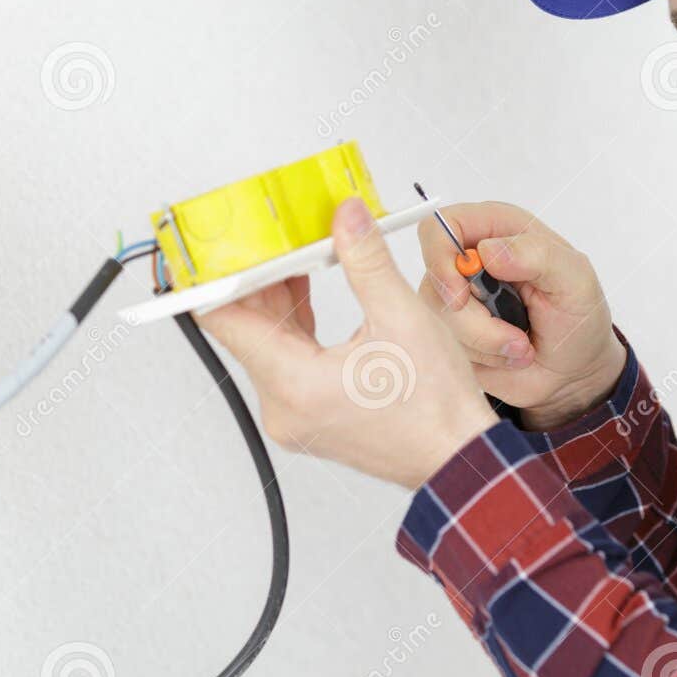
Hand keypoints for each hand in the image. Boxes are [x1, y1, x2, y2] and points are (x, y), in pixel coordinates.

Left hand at [196, 198, 498, 489]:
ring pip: (264, 343)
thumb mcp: (403, 318)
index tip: (221, 245)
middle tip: (268, 235)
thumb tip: (347, 218)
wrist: (456, 457)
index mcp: (294, 384)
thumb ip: (366, 260)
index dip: (219, 275)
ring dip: (276, 298)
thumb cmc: (436, 408)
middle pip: (243, 328)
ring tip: (294, 254)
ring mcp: (293, 414)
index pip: (224, 319)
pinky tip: (305, 292)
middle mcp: (282, 406)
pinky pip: (284, 360)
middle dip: (255, 277)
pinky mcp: (308, 414)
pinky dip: (292, 325)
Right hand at [418, 201, 625, 429]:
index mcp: (497, 230)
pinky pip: (446, 346)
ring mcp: (457, 299)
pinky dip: (481, 357)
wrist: (574, 370)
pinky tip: (508, 355)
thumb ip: (537, 255)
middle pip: (434, 282)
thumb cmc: (578, 316)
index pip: (441, 226)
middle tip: (516, 336)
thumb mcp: (575, 279)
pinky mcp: (453, 333)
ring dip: (485, 342)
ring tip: (521, 344)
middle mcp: (470, 260)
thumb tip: (488, 250)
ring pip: (439, 320)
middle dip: (473, 320)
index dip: (439, 256)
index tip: (460, 294)